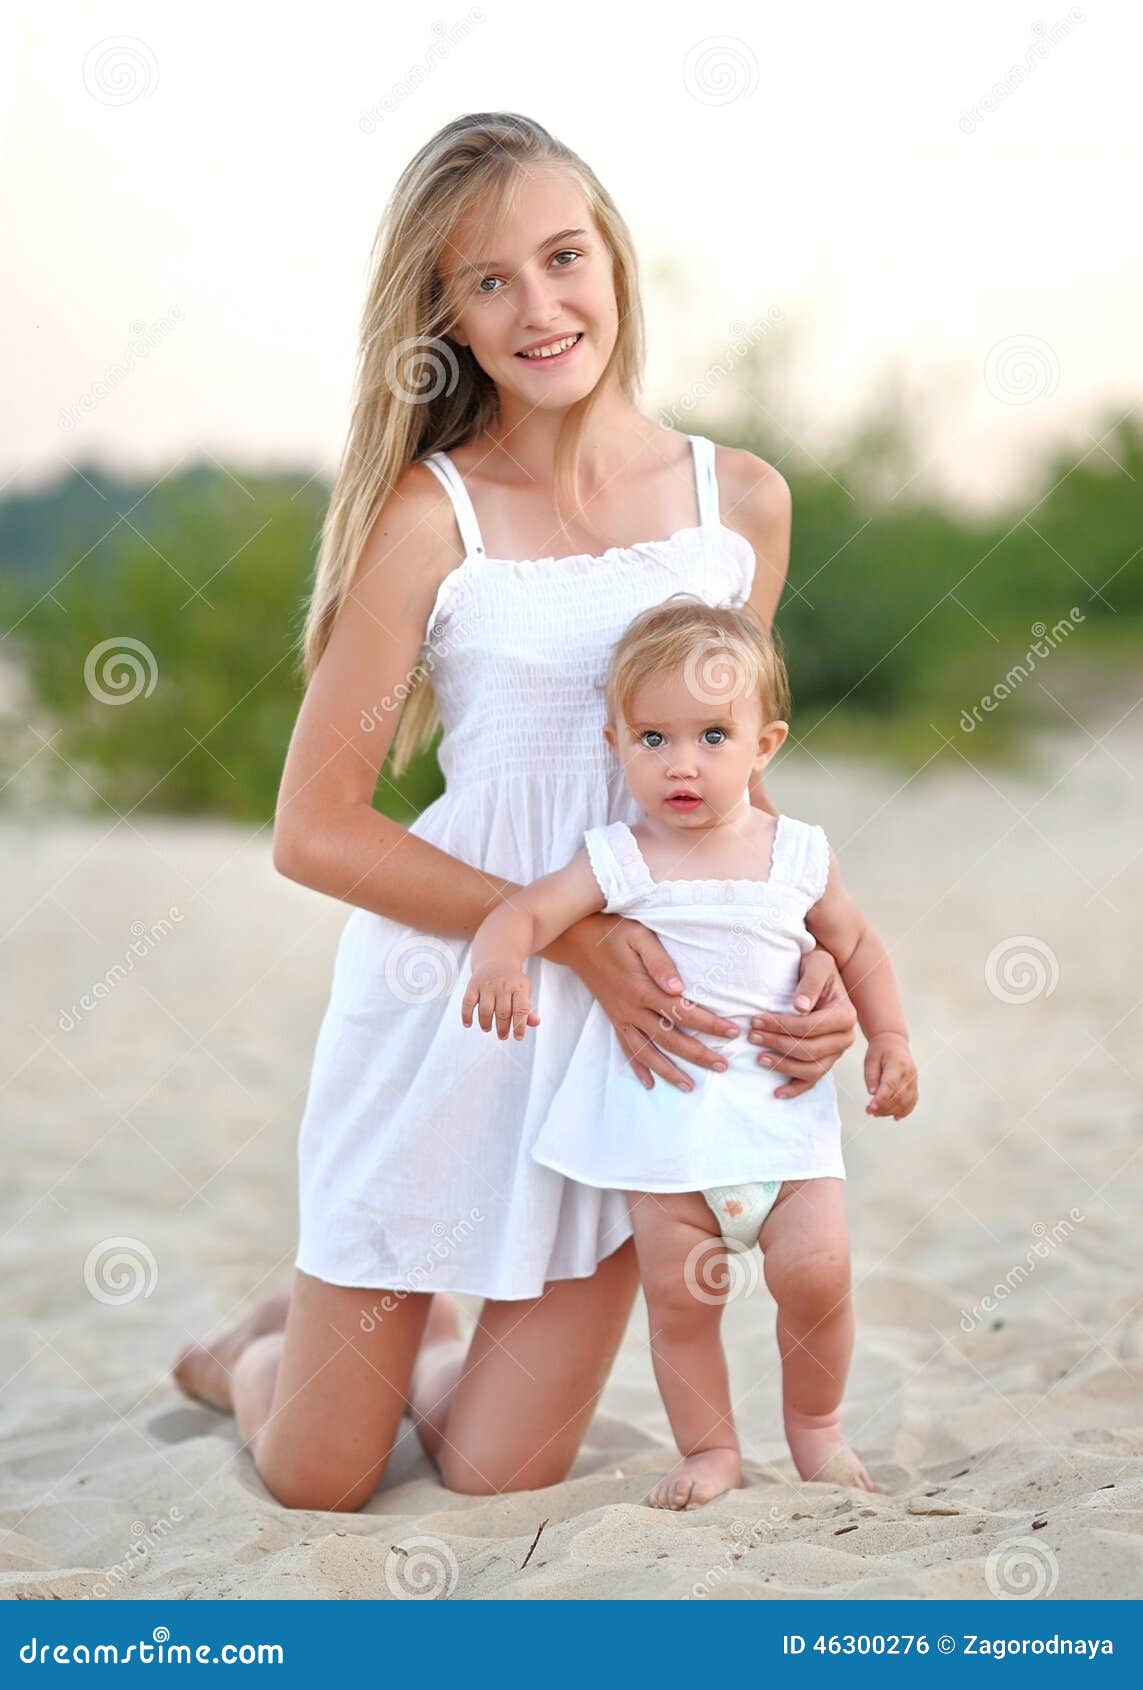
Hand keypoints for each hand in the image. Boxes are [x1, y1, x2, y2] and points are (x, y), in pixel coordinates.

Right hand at [460, 961, 540, 1040]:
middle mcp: (503, 986)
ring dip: (486, 1024)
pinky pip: (468, 1003)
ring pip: (485, 1010)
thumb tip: (536, 1022)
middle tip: (502, 1036)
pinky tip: (468, 1024)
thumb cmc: (512, 981)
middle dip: (502, 1029)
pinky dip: (467, 1015)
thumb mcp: (524, 992)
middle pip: (502, 1013)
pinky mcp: (473, 985)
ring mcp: (487, 985)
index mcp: (519, 987)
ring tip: (488, 1029)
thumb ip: (528, 1010)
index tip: (518, 1037)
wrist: (497, 959)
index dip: (520, 1026)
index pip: (521, 1009)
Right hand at [560, 914, 738, 1091]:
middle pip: (669, 1039)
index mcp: (642, 988)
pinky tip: (648, 1083)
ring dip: (669, 1071)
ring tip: (690, 1086)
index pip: (682, 1013)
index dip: (709, 1024)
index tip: (732, 1032)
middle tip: (723, 1066)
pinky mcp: (613, 1018)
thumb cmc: (613, 933)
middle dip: (698, 1054)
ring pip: (647, 1052)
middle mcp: (632, 1009)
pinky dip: (637, 1067)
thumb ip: (660, 962)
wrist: (577, 939)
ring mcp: (621, 1017)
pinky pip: (625, 1048)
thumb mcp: (639, 937)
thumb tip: (679, 988)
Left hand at [748, 946, 857, 1099]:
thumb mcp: (817, 964)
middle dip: (777, 1044)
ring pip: (811, 1069)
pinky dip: (796, 1089)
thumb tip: (800, 1007)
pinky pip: (813, 1080)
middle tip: (751, 1036)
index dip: (782, 1026)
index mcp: (845, 1014)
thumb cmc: (816, 966)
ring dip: (783, 1066)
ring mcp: (836, 1052)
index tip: (756, 1020)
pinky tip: (776, 1093)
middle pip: (809, 1050)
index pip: (810, 1027)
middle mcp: (845, 1037)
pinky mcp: (826, 1060)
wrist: (820, 974)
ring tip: (759, 1058)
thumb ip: (810, 982)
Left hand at [863, 1033, 917, 1117]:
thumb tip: (872, 1093)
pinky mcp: (915, 1084)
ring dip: (891, 1110)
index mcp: (897, 1064)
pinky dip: (905, 1111)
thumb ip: (871, 1076)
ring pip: (905, 1101)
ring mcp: (914, 1079)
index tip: (871, 1108)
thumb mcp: (870, 1059)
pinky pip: (912, 1101)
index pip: (890, 1085)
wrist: (894, 1042)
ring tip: (877, 1113)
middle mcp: (909, 1073)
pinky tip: (895, 1117)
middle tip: (869, 1111)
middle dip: (883, 1107)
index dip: (881, 1099)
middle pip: (898, 1096)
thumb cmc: (880, 1050)